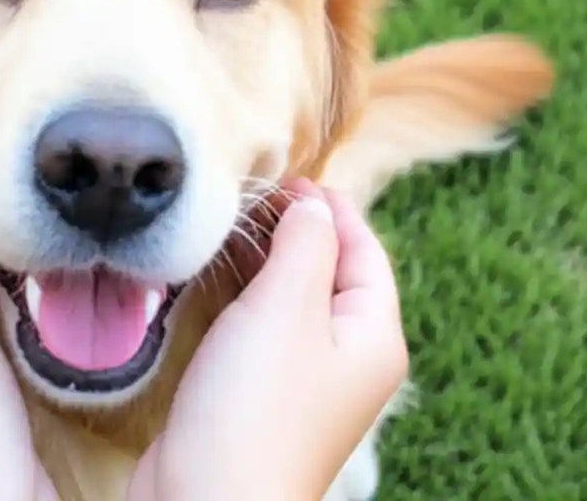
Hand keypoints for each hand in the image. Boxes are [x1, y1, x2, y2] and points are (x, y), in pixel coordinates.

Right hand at [128, 180, 408, 499]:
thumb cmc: (254, 408)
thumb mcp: (287, 306)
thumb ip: (306, 243)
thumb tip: (314, 205)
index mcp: (373, 336)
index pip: (366, 250)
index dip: (330, 207)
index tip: (287, 177)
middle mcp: (348, 359)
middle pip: (332, 272)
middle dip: (296, 230)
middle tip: (251, 198)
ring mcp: (306, 380)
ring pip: (294, 299)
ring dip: (267, 261)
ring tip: (228, 228)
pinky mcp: (263, 396)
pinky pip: (264, 329)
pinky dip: (246, 297)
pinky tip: (213, 279)